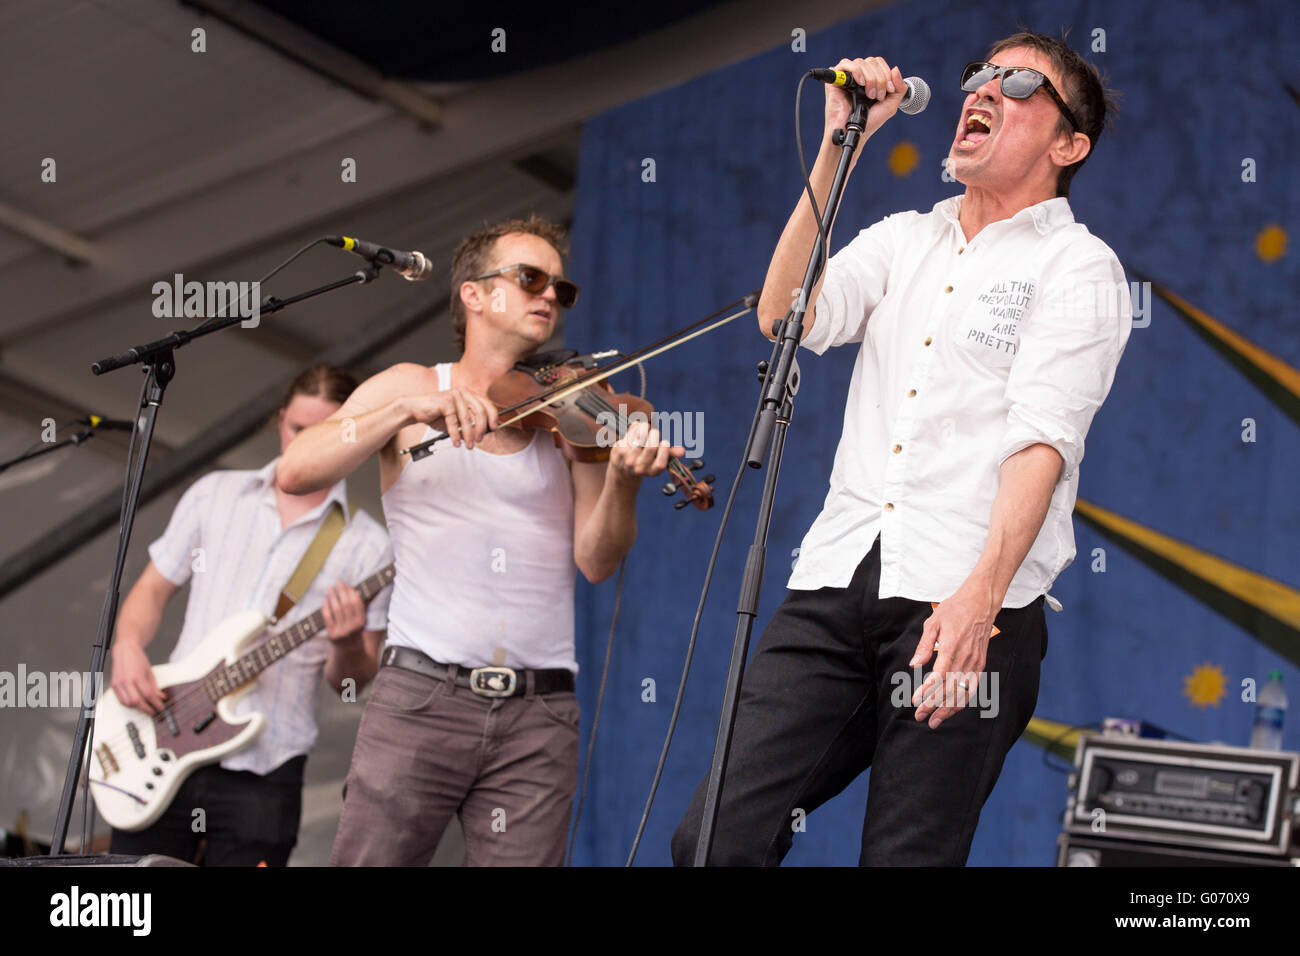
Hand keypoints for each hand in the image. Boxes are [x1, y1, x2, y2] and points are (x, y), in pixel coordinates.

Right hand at [110, 642, 166, 715]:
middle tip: (154, 711)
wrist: (125, 650)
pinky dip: (129, 704)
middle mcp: (126, 681)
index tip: (161, 707)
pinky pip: (121, 700)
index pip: (148, 694)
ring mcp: (118, 684)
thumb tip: (160, 697)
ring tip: (146, 708)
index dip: (156, 703)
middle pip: (137, 701)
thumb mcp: (150, 671)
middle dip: (147, 709)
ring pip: (128, 703)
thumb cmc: (138, 659)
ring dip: (138, 708)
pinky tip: (136, 704)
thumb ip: (154, 686)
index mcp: (137, 676)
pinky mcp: (113, 685)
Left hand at [322, 582, 364, 641]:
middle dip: (342, 592)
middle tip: (339, 583)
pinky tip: (325, 600)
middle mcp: (353, 627)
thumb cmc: (355, 630)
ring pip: (336, 610)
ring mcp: (342, 631)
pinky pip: (327, 618)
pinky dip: (326, 607)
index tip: (348, 586)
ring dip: (333, 597)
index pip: (357, 604)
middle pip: (346, 605)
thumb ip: (362, 606)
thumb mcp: (361, 620)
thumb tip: (366, 590)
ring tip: (331, 589)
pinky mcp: (332, 634)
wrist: (348, 649)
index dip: (352, 593)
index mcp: (362, 622)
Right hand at [404, 388, 498, 449]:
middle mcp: (463, 392)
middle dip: (482, 428)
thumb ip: (468, 424)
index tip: (494, 428)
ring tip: (469, 445)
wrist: (415, 409)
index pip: (486, 404)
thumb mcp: (456, 420)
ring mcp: (454, 396)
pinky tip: (456, 442)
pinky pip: (454, 421)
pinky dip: (455, 434)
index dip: (493, 416)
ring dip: (469, 435)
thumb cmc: (436, 414)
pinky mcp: (445, 402)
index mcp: (468, 394)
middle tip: (480, 440)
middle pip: (480, 411)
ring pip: (467, 418)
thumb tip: (482, 434)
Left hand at [608, 420, 683, 483]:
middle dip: (655, 434)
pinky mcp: (620, 451)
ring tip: (645, 426)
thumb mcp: (658, 460)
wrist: (623, 469)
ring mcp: (628, 460)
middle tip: (654, 431)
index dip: (665, 451)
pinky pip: (630, 434)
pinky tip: (637, 426)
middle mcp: (640, 468)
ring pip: (639, 437)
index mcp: (652, 471)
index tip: (665, 442)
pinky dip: (635, 427)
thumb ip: (671, 454)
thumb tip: (682, 451)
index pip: (661, 464)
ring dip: (644, 428)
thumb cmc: (645, 460)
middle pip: (651, 447)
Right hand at [823, 57, 905, 140]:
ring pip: (862, 62)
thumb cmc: (869, 121)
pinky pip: (846, 64)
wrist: (854, 132)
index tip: (888, 91)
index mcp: (870, 79)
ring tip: (869, 95)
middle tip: (877, 96)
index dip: (887, 74)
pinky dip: (857, 71)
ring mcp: (846, 78)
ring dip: (871, 79)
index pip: (879, 63)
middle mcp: (858, 76)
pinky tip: (861, 83)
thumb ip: (899, 88)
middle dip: (880, 79)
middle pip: (872, 62)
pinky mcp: (835, 80)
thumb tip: (895, 69)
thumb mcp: (890, 105)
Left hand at [908, 582, 999, 728]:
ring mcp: (975, 663)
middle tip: (920, 717)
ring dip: (948, 709)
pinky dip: (962, 702)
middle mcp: (965, 658)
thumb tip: (914, 665)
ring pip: (962, 693)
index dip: (927, 692)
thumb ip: (924, 645)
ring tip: (935, 721)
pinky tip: (952, 710)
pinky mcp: (980, 664)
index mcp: (952, 647)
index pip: (938, 677)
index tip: (915, 702)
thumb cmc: (954, 610)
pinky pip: (972, 688)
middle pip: (950, 689)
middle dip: (934, 706)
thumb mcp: (934, 622)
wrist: (981, 603)